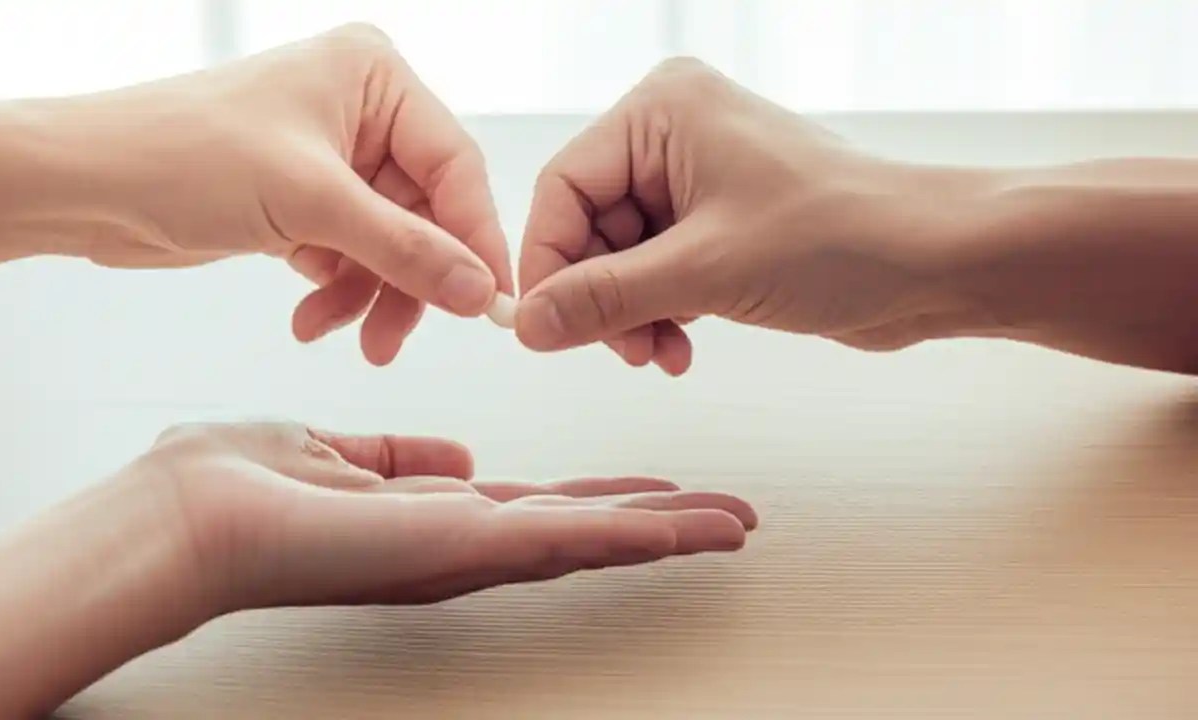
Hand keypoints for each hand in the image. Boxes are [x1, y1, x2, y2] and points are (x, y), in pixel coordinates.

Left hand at [0, 421, 753, 716]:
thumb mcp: (332, 450)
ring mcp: (463, 550)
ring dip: (664, 531)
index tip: (657, 490)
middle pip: (580, 527)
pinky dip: (629, 534)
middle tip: (725, 516)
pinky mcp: (457, 548)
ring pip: (588, 540)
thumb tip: (452, 457)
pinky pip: (561, 539)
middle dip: (657, 521)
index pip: (539, 503)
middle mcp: (458, 540)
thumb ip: (395, 453)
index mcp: (431, 512)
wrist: (184, 520)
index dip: (604, 497)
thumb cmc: (233, 485)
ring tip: (730, 522)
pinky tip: (681, 528)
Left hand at [50, 24, 510, 363]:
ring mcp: (333, 160)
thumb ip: (406, 249)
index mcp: (374, 77)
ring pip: (390, 244)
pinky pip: (352, 257)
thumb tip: (477, 291)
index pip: (455, 164)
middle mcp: (361, 112)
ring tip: (344, 335)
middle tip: (402, 336)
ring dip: (371, 295)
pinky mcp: (305, 202)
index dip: (474, 238)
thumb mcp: (311, 203)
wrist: (87, 184)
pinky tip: (311, 317)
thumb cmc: (180, 154)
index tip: (488, 301)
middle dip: (410, 279)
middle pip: (425, 213)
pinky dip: (339, 292)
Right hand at [516, 58, 995, 373]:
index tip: (544, 327)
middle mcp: (673, 136)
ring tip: (658, 352)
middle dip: (601, 297)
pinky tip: (680, 346)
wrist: (936, 262)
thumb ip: (604, 298)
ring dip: (631, 314)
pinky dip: (660, 313)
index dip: (549, 262)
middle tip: (622, 349)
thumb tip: (528, 326)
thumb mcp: (705, 271)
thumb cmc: (842, 236)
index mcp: (662, 111)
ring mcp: (698, 181)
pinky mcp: (720, 223)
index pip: (564, 187)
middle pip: (589, 227)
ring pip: (621, 258)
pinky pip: (658, 271)